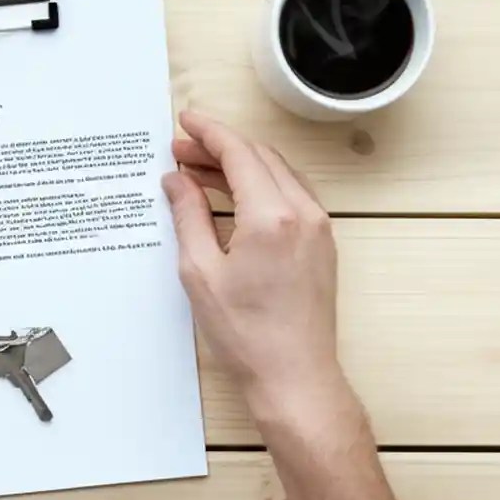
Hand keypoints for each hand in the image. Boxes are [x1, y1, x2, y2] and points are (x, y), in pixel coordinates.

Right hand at [162, 111, 348, 424]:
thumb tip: (177, 181)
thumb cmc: (247, 334)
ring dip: (240, 165)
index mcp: (270, 216)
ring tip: (200, 173)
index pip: (238, 153)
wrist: (294, 376)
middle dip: (219, 148)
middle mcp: (302, 213)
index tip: (185, 123)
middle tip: (182, 152)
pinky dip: (260, 185)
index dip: (208, 132)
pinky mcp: (322, 243)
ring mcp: (317, 227)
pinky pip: (291, 195)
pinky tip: (233, 197)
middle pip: (259, 158)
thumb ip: (188, 216)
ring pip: (277, 173)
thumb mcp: (200, 272)